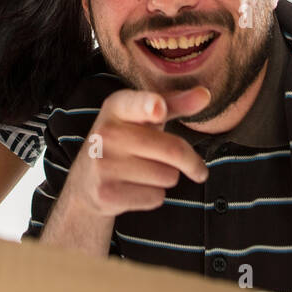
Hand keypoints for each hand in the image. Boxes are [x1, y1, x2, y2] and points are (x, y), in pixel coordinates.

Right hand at [68, 87, 210, 216]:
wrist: (86, 181)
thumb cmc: (126, 141)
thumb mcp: (144, 118)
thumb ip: (175, 104)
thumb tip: (205, 94)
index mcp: (117, 107)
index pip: (135, 104)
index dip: (149, 105)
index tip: (158, 108)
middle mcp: (106, 132)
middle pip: (173, 150)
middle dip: (192, 163)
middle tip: (198, 169)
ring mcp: (103, 164)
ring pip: (167, 176)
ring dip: (167, 177)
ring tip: (146, 171)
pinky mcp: (106, 193)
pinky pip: (155, 197)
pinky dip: (154, 195)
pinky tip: (135, 187)